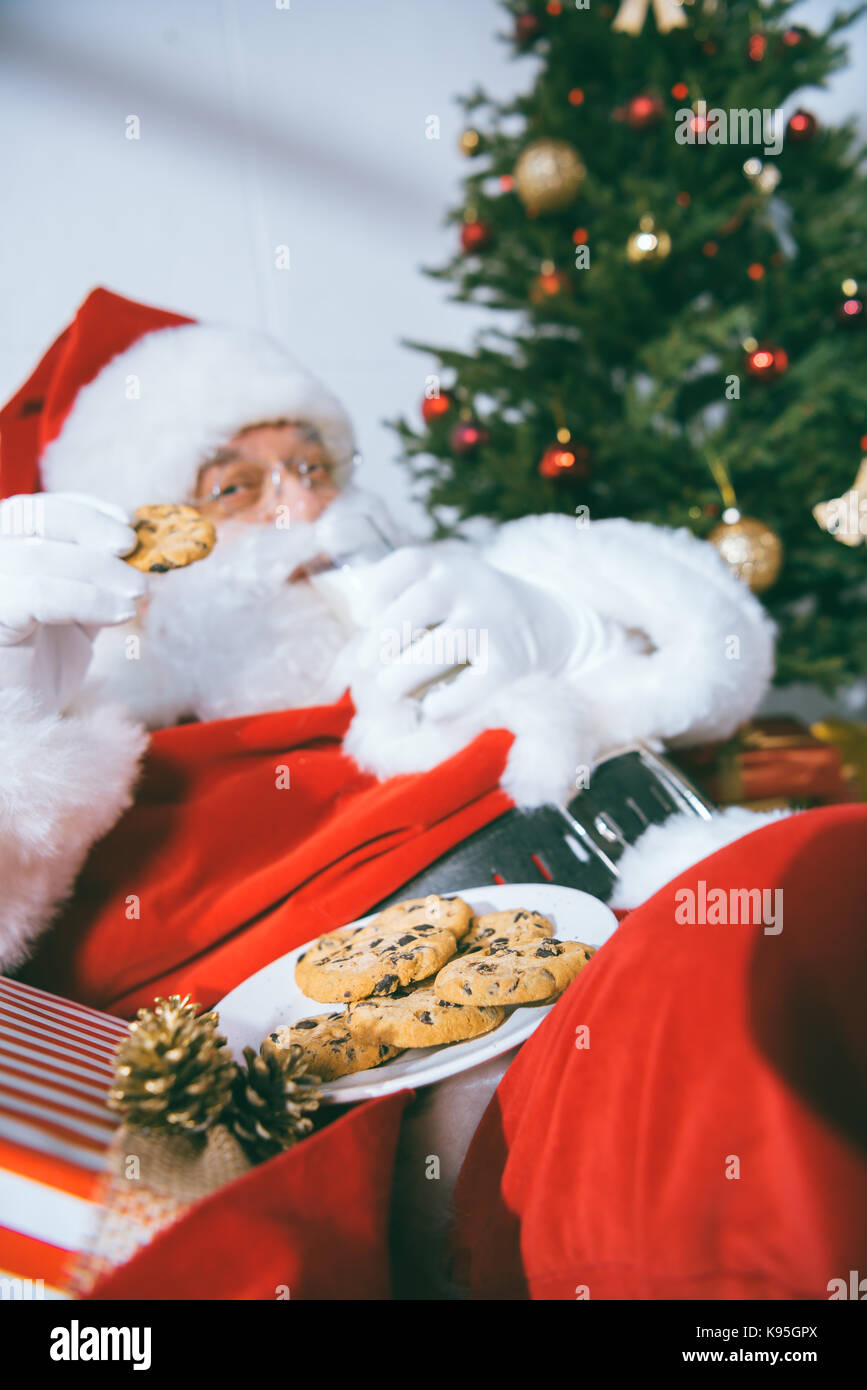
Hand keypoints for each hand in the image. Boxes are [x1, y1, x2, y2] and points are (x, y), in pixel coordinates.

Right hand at [0, 492, 144, 713]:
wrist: (17, 724)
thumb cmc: (39, 668)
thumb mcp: (75, 613)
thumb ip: (95, 578)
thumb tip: (139, 549)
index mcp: (1, 552)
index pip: (33, 511)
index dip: (83, 511)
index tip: (129, 525)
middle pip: (30, 519)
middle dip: (90, 530)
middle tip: (134, 549)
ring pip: (38, 558)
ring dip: (97, 570)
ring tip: (136, 592)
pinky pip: (38, 595)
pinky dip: (86, 598)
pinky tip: (120, 614)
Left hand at [355, 542, 575, 721]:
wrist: (545, 622)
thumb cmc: (472, 607)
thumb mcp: (445, 583)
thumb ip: (403, 595)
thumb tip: (360, 617)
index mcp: (448, 565)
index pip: (409, 562)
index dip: (378, 589)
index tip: (361, 617)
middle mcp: (472, 586)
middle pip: (422, 601)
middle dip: (386, 635)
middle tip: (365, 663)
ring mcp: (494, 622)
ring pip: (446, 644)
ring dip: (408, 671)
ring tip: (389, 689)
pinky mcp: (511, 660)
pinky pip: (478, 683)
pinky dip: (449, 701)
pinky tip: (431, 710)